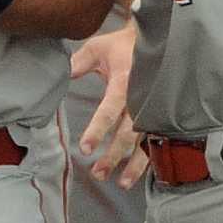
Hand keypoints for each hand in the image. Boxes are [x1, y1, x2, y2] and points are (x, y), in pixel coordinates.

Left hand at [71, 20, 147, 187]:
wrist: (162, 39)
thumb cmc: (126, 44)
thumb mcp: (99, 48)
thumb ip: (79, 64)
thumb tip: (60, 75)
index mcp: (125, 81)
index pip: (110, 110)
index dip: (98, 130)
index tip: (85, 148)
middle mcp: (143, 98)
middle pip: (128, 133)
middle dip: (113, 156)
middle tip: (98, 173)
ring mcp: (155, 109)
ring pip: (145, 141)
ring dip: (134, 165)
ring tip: (121, 182)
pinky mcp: (162, 115)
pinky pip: (157, 140)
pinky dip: (150, 159)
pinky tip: (141, 174)